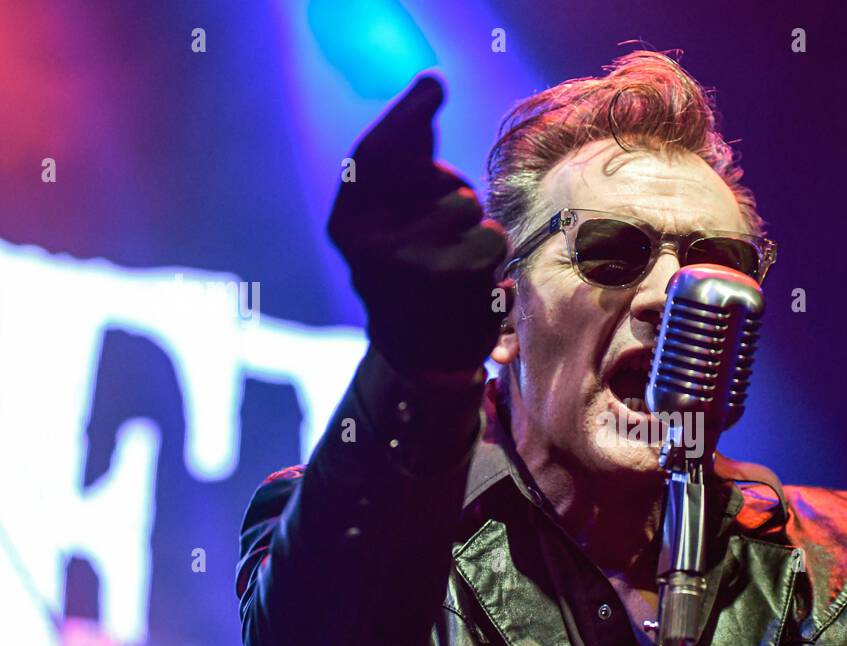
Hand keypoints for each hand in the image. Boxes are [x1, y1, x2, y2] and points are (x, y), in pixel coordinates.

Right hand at [327, 72, 514, 373]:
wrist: (417, 355)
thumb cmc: (408, 274)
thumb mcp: (388, 224)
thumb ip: (404, 164)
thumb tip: (428, 90)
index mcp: (348, 224)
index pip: (374, 153)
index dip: (406, 115)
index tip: (433, 84)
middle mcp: (371, 242)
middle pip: (441, 183)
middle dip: (455, 200)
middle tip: (442, 241)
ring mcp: (412, 262)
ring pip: (471, 212)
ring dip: (477, 232)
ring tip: (457, 266)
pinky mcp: (454, 283)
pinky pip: (492, 242)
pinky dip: (493, 260)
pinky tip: (474, 285)